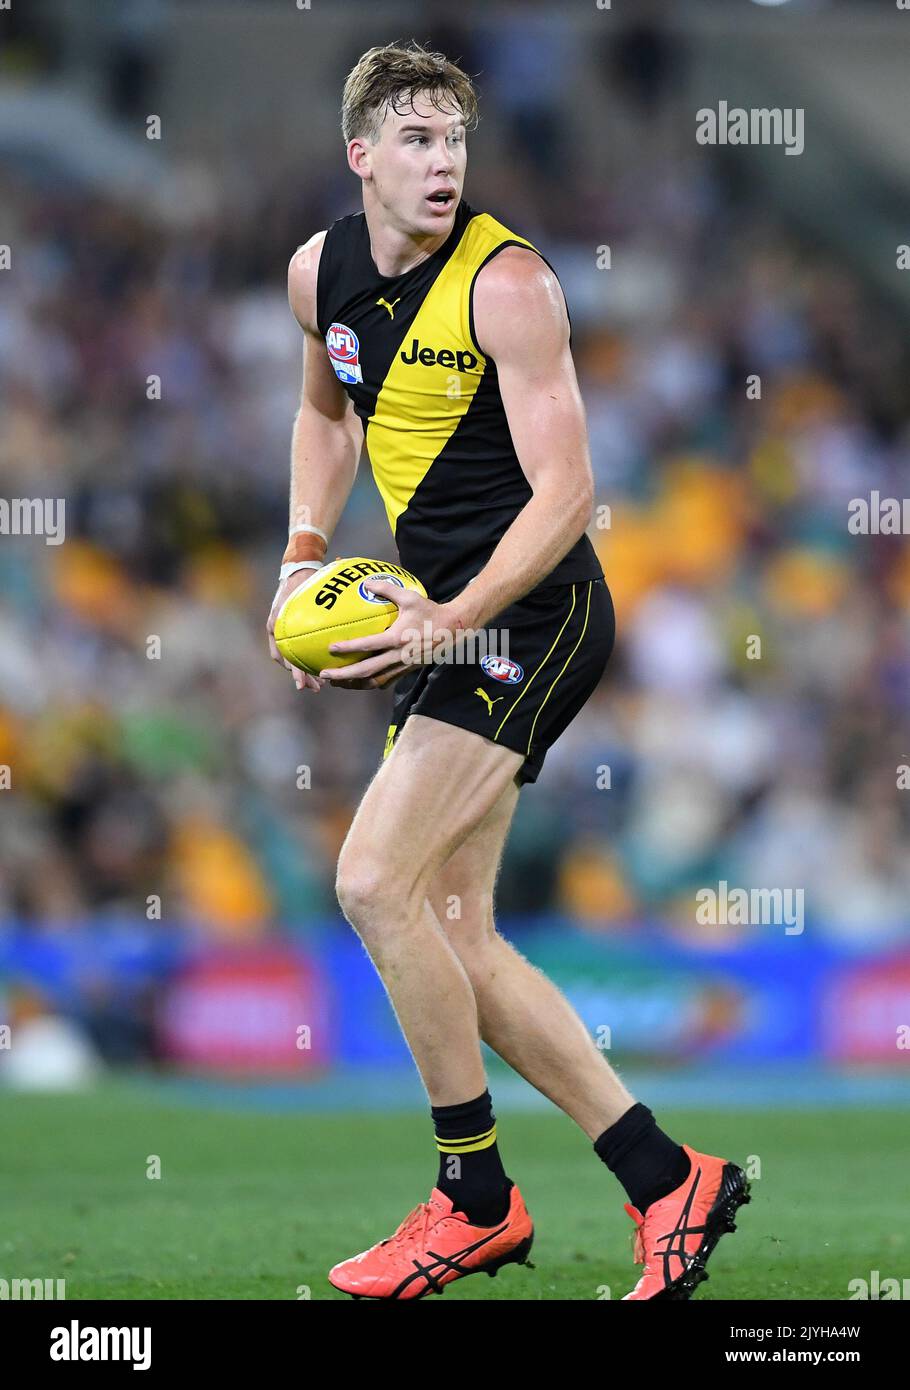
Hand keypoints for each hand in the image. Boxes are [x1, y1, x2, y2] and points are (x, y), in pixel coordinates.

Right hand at [267, 571, 323, 692]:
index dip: (292, 669)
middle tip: (314, 688)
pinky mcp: (292, 631)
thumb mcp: (308, 589)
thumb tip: (341, 597)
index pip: (281, 653)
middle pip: (287, 660)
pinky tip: (322, 666)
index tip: (303, 682)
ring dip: (303, 672)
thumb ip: (320, 597)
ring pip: (292, 658)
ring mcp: (283, 631)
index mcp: (276, 624)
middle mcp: (277, 630)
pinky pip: (297, 651)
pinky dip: (306, 660)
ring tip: (319, 684)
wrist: (298, 568)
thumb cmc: (304, 577)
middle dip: (300, 675)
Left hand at [319, 580, 456, 685]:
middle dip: (343, 675)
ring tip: (337, 683)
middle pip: (366, 670)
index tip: (331, 648)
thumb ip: (387, 589)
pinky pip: (384, 681)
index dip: (348, 648)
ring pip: (374, 680)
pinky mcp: (407, 670)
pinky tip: (358, 682)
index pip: (368, 645)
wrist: (454, 629)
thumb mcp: (410, 597)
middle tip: (324, 675)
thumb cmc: (430, 611)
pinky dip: (369, 683)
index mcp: (397, 638)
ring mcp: (403, 666)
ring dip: (354, 684)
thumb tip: (366, 583)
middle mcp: (398, 655)